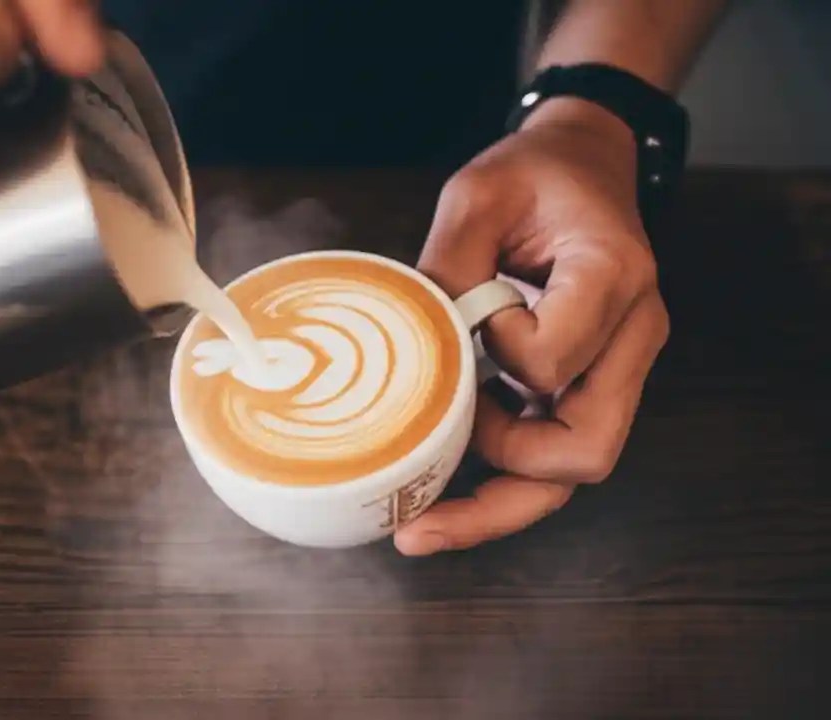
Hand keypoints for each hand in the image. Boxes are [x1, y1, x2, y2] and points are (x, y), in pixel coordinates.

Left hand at [397, 98, 670, 555]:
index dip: (498, 358)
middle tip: (421, 511)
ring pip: (573, 469)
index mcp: (612, 276)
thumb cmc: (536, 173)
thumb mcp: (478, 193)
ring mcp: (617, 366)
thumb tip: (416, 346)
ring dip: (498, 497)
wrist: (584, 164)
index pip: (554, 361)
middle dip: (501, 488)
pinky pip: (554, 448)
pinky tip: (447, 473)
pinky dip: (503, 473)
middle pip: (586, 451)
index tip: (467, 321)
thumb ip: (447, 264)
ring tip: (422, 514)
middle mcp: (631, 334)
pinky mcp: (591, 381)